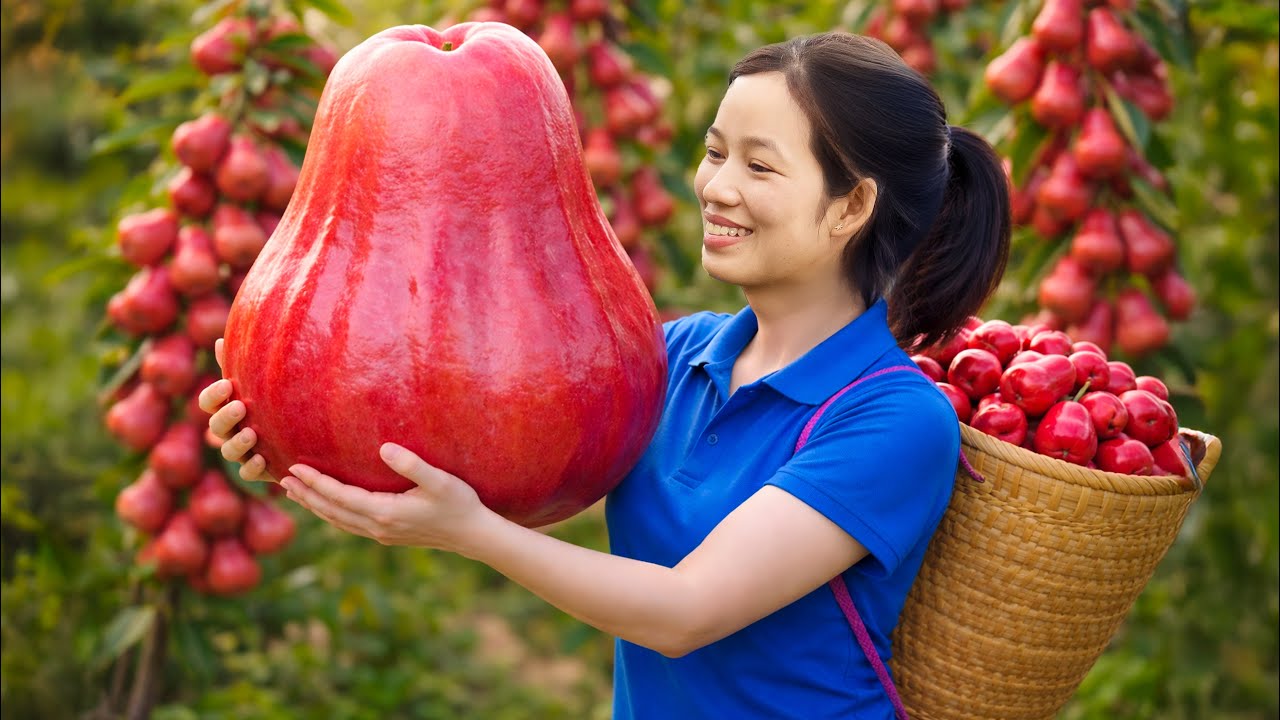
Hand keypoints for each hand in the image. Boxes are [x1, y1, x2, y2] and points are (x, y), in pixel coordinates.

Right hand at [197, 338, 273, 481]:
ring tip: (251, 434)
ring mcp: (242, 453)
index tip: (228, 384)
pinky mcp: (258, 470)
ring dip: (237, 442)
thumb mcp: (262, 383)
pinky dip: (251, 467)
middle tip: (240, 406)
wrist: (302, 436)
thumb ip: (242, 365)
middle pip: (216, 427)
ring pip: (228, 451)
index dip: (213, 395)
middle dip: (226, 416)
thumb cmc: (276, 402)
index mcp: (228, 408)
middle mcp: (230, 431)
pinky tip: (261, 458)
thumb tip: (220, 340)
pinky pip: (247, 473)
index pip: (208, 402)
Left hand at [280, 443, 493, 551]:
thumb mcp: (440, 481)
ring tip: (295, 493)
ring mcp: (381, 534)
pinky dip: (331, 514)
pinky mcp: (387, 535)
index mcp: (386, 512)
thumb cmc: (460, 503)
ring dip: (315, 506)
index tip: (295, 468)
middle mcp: (378, 526)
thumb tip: (384, 448)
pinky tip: (327, 507)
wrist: (473, 536)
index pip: (340, 496)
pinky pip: (349, 524)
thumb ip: (411, 464)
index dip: (316, 482)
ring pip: (338, 520)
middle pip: (332, 511)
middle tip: (281, 479)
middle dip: (306, 495)